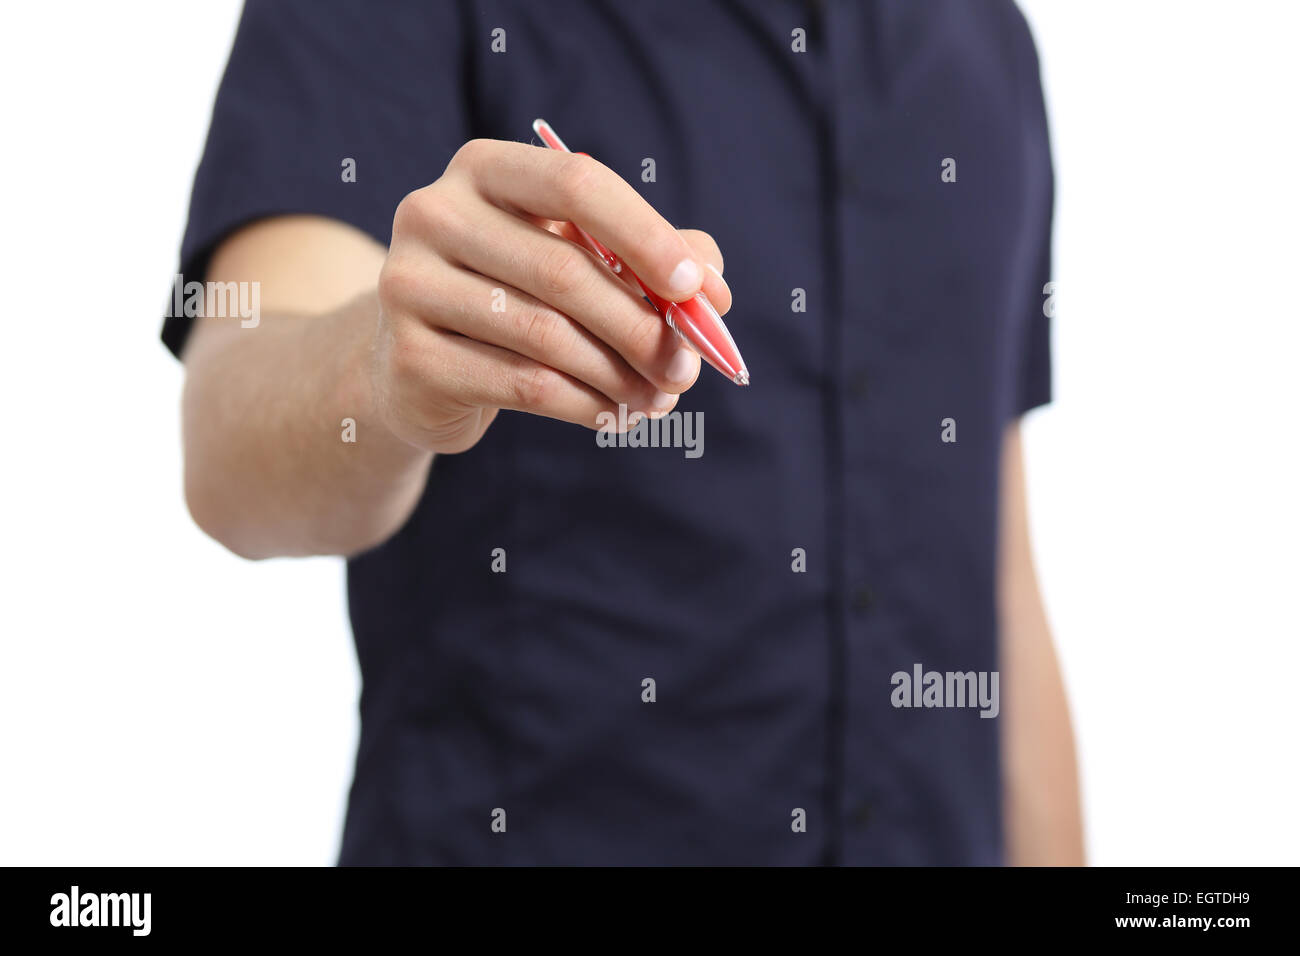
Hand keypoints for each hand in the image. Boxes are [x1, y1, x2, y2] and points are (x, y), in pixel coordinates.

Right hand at [371, 138, 731, 453]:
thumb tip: (712, 290)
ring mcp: (410, 286)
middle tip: (687, 369)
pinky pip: (523, 385)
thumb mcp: (579, 258)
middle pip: (564, 271)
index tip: (694, 288)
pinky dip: (585, 404)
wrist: (420, 364)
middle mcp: (433, 215)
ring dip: (620, 375)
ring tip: (659, 399)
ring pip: (546, 336)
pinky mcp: (410, 358)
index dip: (644, 235)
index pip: (576, 184)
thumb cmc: (518, 297)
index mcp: (483, 170)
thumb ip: (652, 257)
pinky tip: (613, 414)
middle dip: (641, 327)